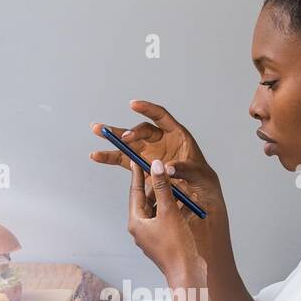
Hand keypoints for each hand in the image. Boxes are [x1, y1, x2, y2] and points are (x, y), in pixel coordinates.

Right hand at [90, 100, 227, 251]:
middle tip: (119, 136)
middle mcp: (161, 141)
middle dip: (128, 131)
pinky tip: (96, 156)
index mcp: (177, 136)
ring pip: (129, 143)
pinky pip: (124, 160)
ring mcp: (150, 153)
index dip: (147, 109)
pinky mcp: (143, 166)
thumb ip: (184, 170)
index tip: (133, 105)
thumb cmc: (204, 181)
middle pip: (141, 131)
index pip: (161, 117)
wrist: (201, 195)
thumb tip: (167, 168)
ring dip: (112, 138)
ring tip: (96, 130)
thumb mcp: (199, 175)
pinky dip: (111, 158)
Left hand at [127, 158, 206, 287]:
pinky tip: (181, 200)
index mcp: (136, 223)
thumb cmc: (176, 246)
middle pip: (145, 201)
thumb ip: (163, 188)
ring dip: (164, 196)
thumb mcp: (169, 212)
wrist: (187, 273)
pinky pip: (165, 219)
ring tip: (172, 182)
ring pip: (156, 210)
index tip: (136, 160)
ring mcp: (152, 236)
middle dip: (153, 185)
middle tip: (157, 168)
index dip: (136, 175)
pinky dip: (171, 208)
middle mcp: (141, 229)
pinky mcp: (164, 241)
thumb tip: (156, 166)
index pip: (134, 193)